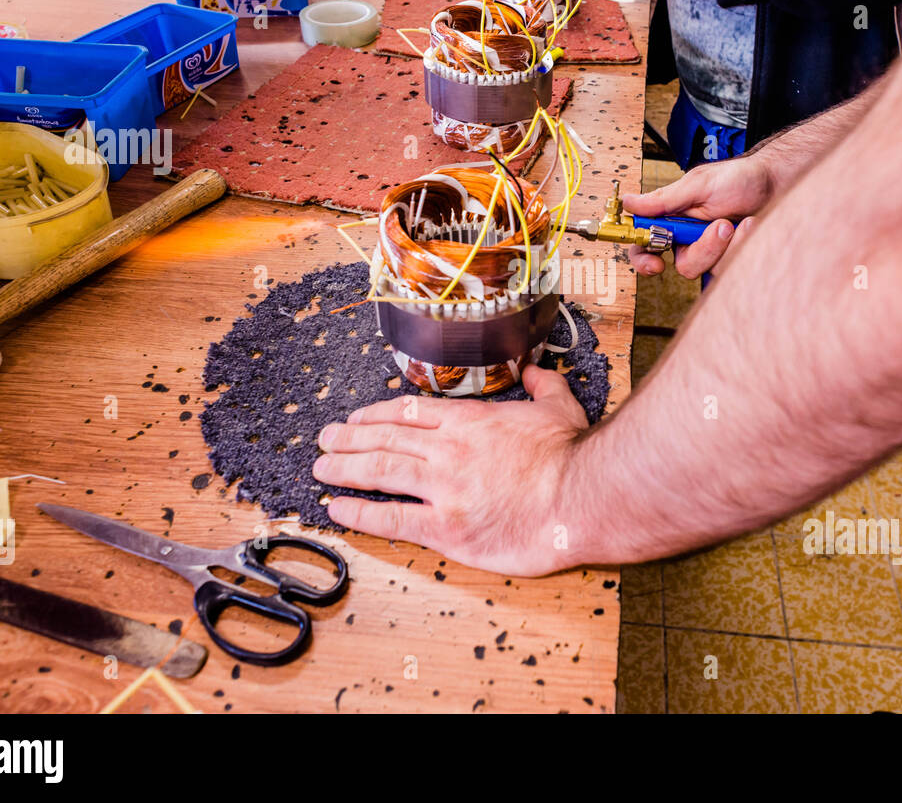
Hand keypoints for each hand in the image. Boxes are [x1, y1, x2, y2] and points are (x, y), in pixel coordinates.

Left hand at [313, 366, 592, 575]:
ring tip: (321, 468)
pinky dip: (360, 513)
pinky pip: (391, 519)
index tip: (357, 417)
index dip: (375, 414)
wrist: (580, 498)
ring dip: (344, 469)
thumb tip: (535, 371)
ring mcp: (443, 489)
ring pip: (379, 472)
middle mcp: (447, 451)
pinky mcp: (446, 529)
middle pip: (385, 439)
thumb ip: (543, 386)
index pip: (409, 412)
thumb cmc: (571, 456)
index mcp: (469, 421)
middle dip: (349, 438)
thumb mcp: (560, 407)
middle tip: (324, 439)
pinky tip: (338, 510)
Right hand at [623, 157, 771, 275]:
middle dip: (701, 250)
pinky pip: (728, 266)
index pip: (645, 244)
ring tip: (735, 219)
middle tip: (719, 228)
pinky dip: (741, 244)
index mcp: (671, 218)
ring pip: (707, 267)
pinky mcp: (731, 258)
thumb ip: (664, 199)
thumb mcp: (699, 185)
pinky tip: (749, 225)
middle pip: (681, 264)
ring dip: (724, 243)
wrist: (775, 183)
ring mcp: (710, 250)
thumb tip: (628, 203)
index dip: (643, 257)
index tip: (655, 263)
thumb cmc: (738, 178)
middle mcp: (687, 238)